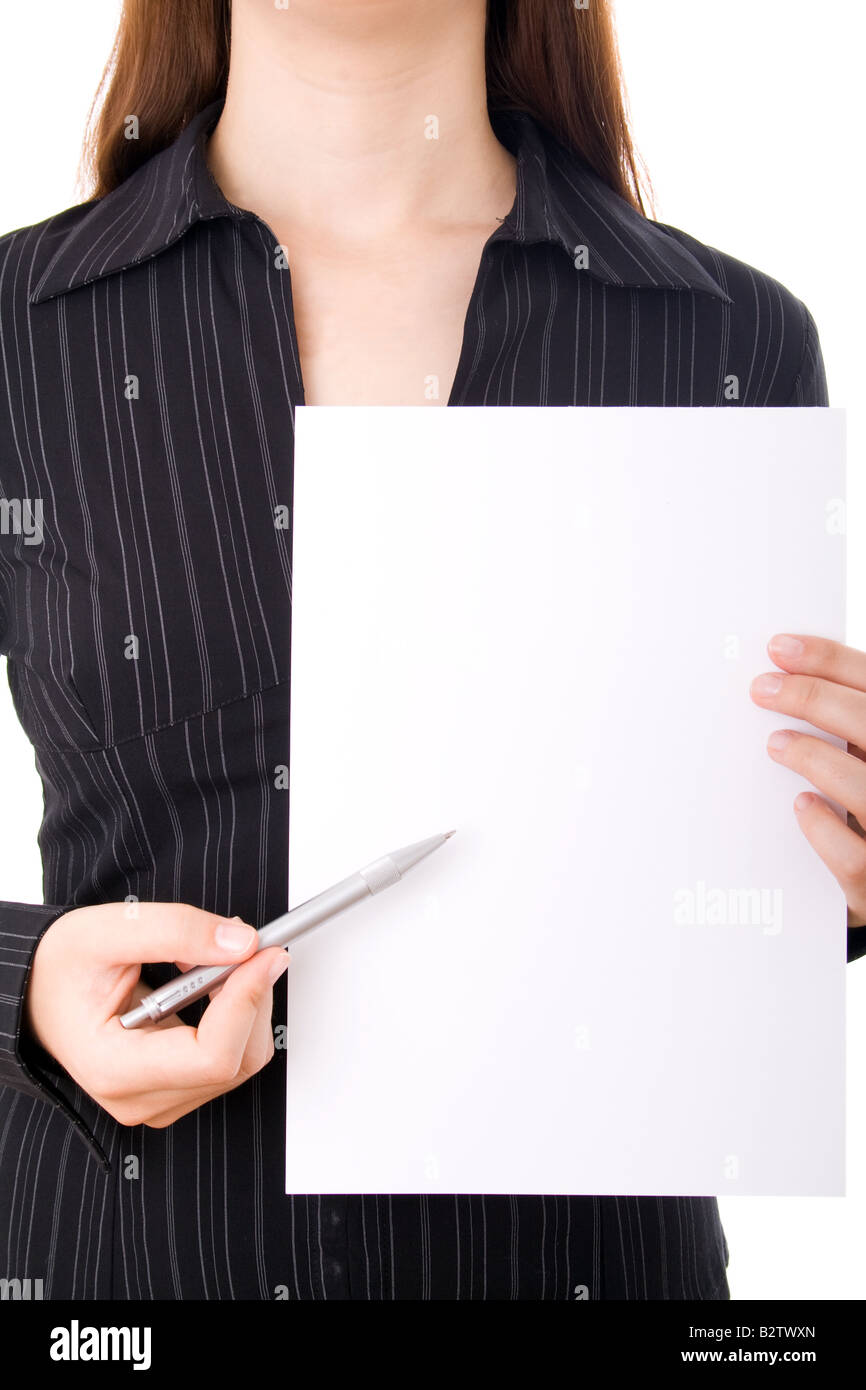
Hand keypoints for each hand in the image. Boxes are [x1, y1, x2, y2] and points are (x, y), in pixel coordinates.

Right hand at [23, 902, 288, 1127]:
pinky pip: (230, 1057)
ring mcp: (158, 1099)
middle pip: (236, 1062)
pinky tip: (213, 983)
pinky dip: (236, 1015)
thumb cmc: (60, 968)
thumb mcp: (108, 929)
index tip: (263, 953)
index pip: (211, 1057)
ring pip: (241, 1061)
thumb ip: (177, 931)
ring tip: (216, 960)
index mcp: (114, 1067)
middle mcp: (139, 1098)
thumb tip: (241, 942)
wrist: (37, 989)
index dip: (247, 1001)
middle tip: (250, 946)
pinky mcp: (174, 1088)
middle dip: (253, 997)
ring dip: (247, 1003)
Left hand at [751, 634, 865, 929]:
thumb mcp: (865, 757)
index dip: (831, 661)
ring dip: (814, 757)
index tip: (779, 648)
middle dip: (815, 698)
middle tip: (762, 688)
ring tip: (776, 744)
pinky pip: (854, 857)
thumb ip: (849, 725)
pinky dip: (823, 828)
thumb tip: (787, 676)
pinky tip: (801, 805)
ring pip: (865, 787)